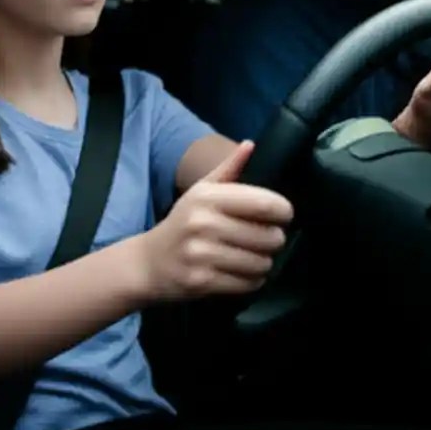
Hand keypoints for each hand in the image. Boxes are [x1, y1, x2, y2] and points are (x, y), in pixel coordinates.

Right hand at [137, 140, 292, 301]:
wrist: (146, 264)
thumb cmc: (181, 224)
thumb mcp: (201, 191)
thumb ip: (229, 168)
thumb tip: (250, 145)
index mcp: (207, 198)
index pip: (265, 204)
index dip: (284, 211)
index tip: (284, 216)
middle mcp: (203, 224)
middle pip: (269, 236)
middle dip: (275, 240)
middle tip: (268, 239)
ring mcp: (201, 255)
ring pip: (261, 263)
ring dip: (265, 262)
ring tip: (254, 256)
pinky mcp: (202, 282)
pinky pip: (248, 284)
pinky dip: (252, 280)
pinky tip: (242, 272)